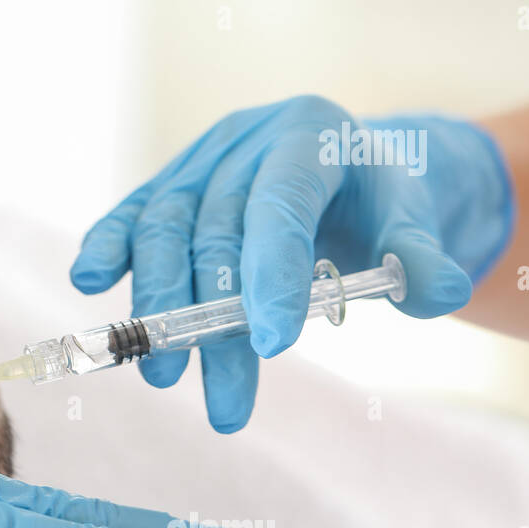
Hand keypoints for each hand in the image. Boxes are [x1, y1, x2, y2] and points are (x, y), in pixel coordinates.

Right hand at [68, 95, 514, 431]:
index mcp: (311, 133)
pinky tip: (88, 281)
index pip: (281, 203)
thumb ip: (423, 257)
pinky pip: (133, 213)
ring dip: (156, 307)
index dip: (269, 270)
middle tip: (212, 394)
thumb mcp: (414, 223)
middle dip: (209, 318)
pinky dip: (108, 246)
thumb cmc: (380, 205)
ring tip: (164, 378)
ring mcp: (201, 159)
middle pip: (214, 229)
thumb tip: (440, 291)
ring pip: (164, 227)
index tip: (272, 344)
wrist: (349, 175)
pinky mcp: (169, 183)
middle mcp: (247, 139)